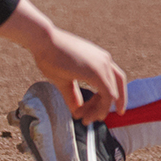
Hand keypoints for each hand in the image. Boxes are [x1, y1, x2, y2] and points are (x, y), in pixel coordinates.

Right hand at [0, 0, 128, 120]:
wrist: (43, 41)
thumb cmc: (50, 56)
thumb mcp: (64, 80)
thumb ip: (73, 95)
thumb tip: (77, 112)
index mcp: (100, 59)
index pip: (112, 83)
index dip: (104, 100)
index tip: (90, 111)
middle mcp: (105, 60)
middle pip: (117, 88)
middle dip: (109, 106)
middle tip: (95, 119)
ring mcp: (103, 65)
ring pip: (112, 94)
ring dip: (100, 110)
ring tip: (86, 120)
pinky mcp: (97, 72)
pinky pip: (108, 95)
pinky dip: (100, 108)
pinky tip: (86, 116)